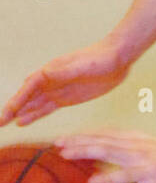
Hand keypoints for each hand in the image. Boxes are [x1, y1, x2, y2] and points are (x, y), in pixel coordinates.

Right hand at [0, 37, 128, 126]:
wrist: (117, 58)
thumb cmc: (100, 58)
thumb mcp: (83, 65)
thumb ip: (65, 71)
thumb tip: (44, 73)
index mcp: (51, 71)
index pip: (28, 88)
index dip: (16, 101)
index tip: (6, 114)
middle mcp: (50, 80)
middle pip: (26, 97)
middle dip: (12, 109)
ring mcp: (58, 90)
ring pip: (34, 104)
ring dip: (20, 113)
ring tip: (6, 123)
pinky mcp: (67, 98)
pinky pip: (46, 108)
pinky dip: (34, 115)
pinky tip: (24, 121)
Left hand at [55, 131, 155, 182]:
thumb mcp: (142, 145)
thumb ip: (119, 146)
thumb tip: (92, 151)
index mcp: (133, 141)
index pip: (102, 136)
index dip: (80, 138)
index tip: (58, 141)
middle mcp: (140, 152)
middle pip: (108, 149)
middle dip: (84, 149)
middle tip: (61, 151)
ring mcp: (151, 168)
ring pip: (128, 172)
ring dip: (110, 178)